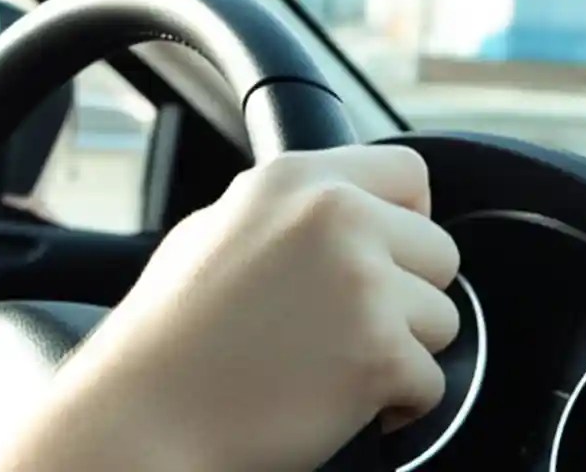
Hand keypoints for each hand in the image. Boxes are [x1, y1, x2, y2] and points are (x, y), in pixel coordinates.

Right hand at [0, 146, 458, 471]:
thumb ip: (286, 210)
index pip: (409, 172)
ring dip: (400, 350)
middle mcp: (335, 216)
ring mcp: (362, 283)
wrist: (142, 412)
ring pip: (444, 320)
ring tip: (326, 363)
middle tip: (340, 326)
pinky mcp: (380, 353)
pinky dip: (394, 403)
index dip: (405, 219)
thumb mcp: (213, 231)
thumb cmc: (167, 334)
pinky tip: (331, 399)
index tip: (386, 255)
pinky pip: (432, 383)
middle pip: (438, 250)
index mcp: (295, 180)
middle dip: (406, 294)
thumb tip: (344, 207)